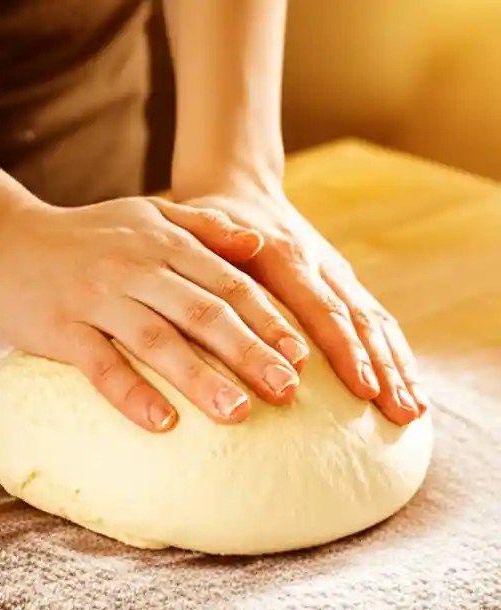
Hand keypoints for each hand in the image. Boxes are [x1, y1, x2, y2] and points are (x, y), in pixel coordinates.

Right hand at [0, 197, 309, 430]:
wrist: (1, 240)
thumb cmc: (81, 235)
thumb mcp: (144, 214)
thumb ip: (201, 226)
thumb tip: (258, 245)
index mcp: (161, 242)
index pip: (226, 282)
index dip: (266, 319)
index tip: (301, 355)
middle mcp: (133, 268)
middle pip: (202, 313)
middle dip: (249, 352)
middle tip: (287, 391)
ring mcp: (96, 299)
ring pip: (157, 340)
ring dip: (201, 379)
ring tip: (239, 414)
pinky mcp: (60, 329)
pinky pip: (100, 365)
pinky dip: (132, 394)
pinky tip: (162, 424)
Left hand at [179, 184, 424, 425]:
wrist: (240, 188)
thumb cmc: (210, 218)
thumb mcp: (203, 226)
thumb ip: (218, 240)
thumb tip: (240, 246)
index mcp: (285, 256)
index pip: (321, 308)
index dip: (343, 349)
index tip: (361, 387)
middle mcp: (321, 265)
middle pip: (360, 322)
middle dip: (382, 370)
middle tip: (399, 414)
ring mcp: (337, 273)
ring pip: (377, 323)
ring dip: (397, 369)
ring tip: (413, 413)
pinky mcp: (343, 282)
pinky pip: (377, 321)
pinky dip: (395, 356)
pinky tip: (408, 391)